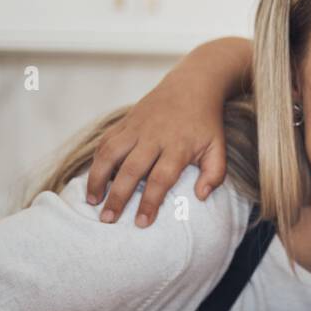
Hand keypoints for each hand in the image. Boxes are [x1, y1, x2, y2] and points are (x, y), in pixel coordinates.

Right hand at [86, 70, 226, 226]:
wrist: (192, 86)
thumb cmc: (206, 124)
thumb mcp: (218, 148)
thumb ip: (215, 174)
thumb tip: (201, 197)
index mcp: (179, 146)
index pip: (161, 178)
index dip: (150, 201)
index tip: (141, 223)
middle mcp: (154, 137)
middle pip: (131, 170)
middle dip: (118, 196)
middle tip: (108, 220)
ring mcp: (137, 127)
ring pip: (110, 153)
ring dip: (97, 178)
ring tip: (92, 202)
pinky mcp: (126, 122)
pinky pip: (106, 142)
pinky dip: (96, 161)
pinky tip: (93, 179)